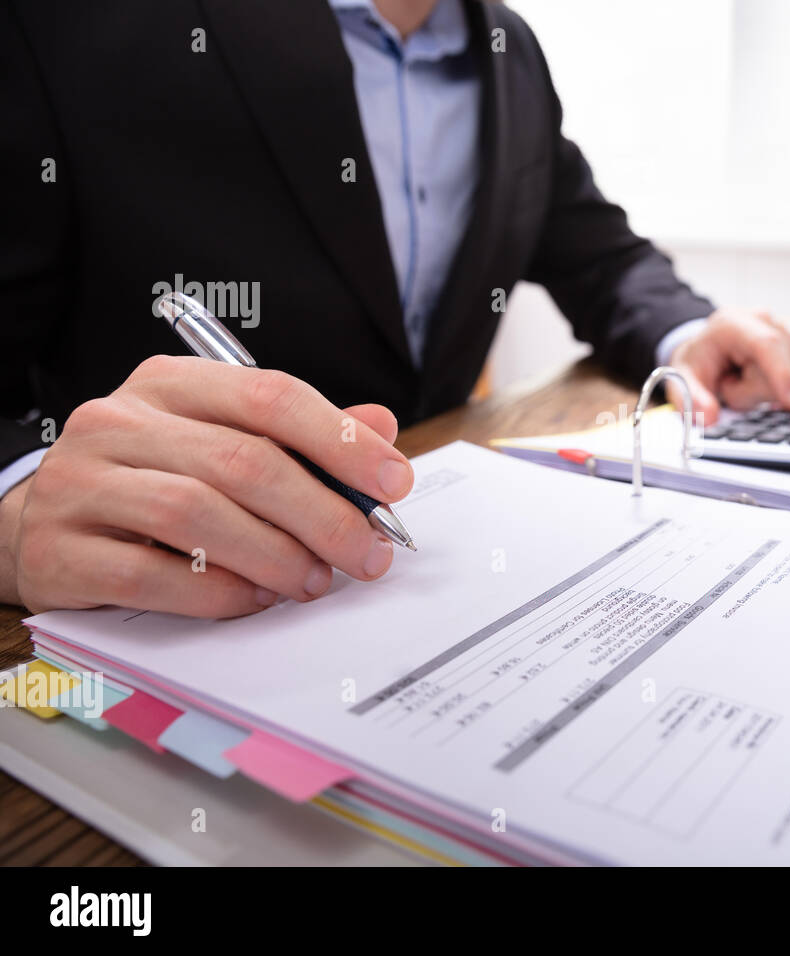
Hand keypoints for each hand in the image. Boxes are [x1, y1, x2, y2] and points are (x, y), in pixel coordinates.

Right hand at [0, 355, 414, 616]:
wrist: (38, 525)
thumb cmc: (152, 480)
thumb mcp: (221, 440)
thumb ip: (300, 436)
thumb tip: (382, 429)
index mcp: (170, 384)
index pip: (270, 395)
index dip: (341, 441)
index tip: (394, 482)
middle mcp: (118, 422)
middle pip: (243, 462)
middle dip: (322, 514)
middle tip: (366, 554)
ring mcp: (81, 485)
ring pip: (197, 516)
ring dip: (275, 556)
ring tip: (314, 581)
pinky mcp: (60, 551)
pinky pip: (152, 576)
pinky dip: (217, 593)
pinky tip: (255, 599)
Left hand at [666, 307, 789, 425]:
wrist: (706, 351)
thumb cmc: (698, 362)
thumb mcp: (683, 379)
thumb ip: (692, 398)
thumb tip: (709, 417)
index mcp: (732, 323)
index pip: (766, 344)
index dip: (780, 372)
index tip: (788, 401)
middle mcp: (764, 321)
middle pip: (779, 369)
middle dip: (753, 391)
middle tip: (728, 385)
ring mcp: (783, 332)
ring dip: (762, 391)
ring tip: (740, 380)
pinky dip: (773, 388)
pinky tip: (754, 380)